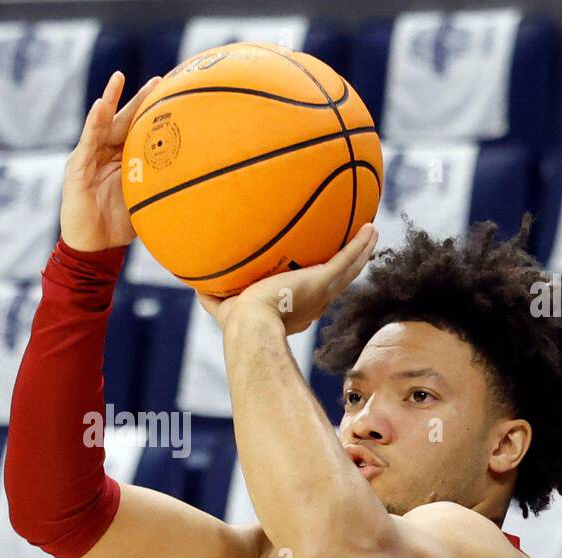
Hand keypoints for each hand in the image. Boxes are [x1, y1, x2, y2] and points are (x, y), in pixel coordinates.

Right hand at [60, 71, 162, 252]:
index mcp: (120, 159)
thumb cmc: (118, 226)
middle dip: (139, 99)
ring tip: (118, 78)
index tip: (172, 92)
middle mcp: (103, 153)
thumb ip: (157, 183)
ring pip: (101, 124)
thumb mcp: (143, 198)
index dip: (151, 111)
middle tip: (158, 80)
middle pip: (122, 120)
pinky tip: (100, 106)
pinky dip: (93, 123)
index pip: (136, 129)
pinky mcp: (77, 169)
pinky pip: (87, 142)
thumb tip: (190, 174)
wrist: (94, 248)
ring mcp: (88, 159)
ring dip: (109, 100)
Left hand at [196, 223, 378, 333]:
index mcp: (295, 310)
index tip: (318, 277)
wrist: (251, 326)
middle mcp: (313, 303)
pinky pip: (348, 259)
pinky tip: (371, 228)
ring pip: (350, 270)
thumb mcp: (221, 306)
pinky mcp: (323, 281)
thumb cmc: (235, 323)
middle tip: (357, 252)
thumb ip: (209, 294)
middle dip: (347, 266)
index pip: (310, 296)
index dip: (317, 286)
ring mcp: (321, 292)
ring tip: (373, 234)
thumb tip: (188, 281)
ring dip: (362, 252)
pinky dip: (361, 245)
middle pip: (337, 282)